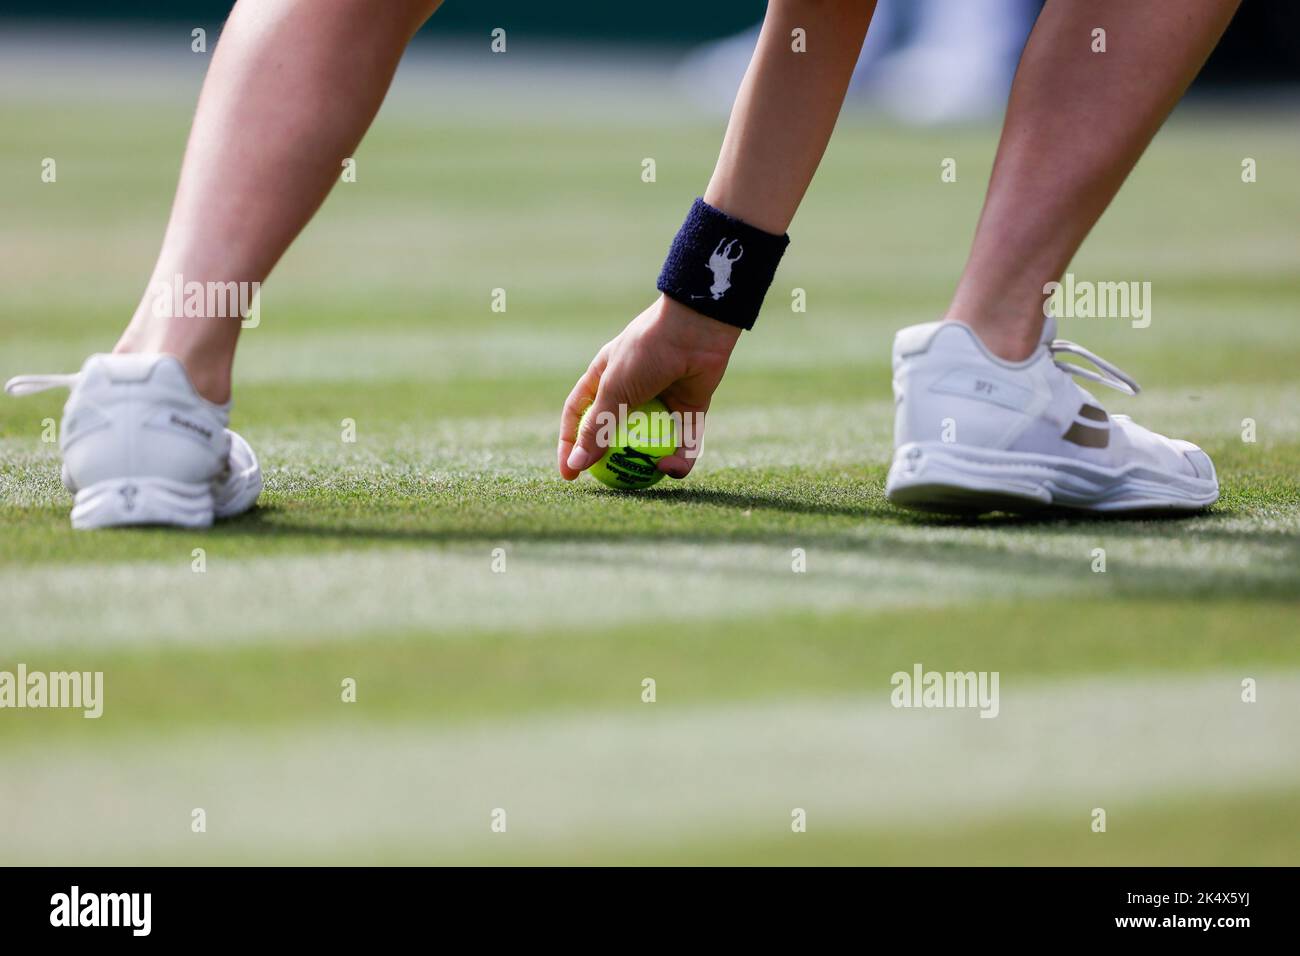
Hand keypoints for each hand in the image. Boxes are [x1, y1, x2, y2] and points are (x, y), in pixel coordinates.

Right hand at [558, 295, 741, 479]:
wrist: (695, 329)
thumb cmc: (646, 352)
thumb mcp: (613, 389)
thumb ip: (595, 428)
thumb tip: (575, 466)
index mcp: (603, 378)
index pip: (578, 417)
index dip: (570, 446)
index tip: (569, 474)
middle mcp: (631, 391)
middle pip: (615, 433)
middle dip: (611, 460)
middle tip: (608, 483)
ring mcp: (661, 402)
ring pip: (651, 442)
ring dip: (648, 462)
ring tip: (644, 480)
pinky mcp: (690, 410)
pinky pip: (682, 442)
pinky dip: (678, 458)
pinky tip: (670, 468)